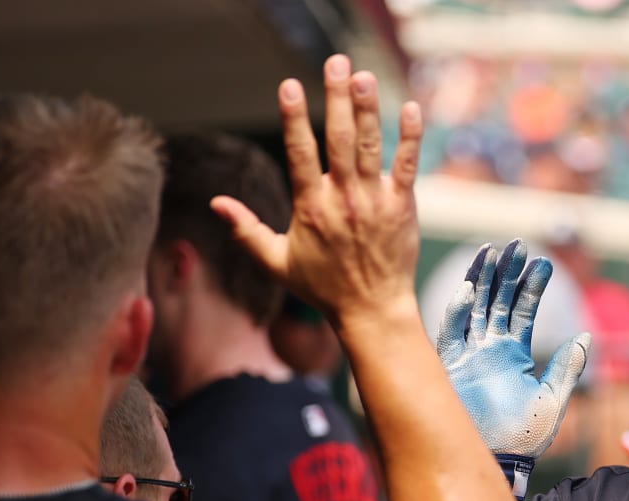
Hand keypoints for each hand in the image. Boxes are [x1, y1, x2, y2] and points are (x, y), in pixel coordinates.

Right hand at [211, 54, 421, 327]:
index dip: (294, 117)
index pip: (299, 152)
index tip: (289, 85)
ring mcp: (374, 201)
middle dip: (336, 97)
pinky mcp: (402, 206)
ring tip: (364, 76)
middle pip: (338, 138)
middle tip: (335, 62)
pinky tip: (411, 108)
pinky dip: (410, 137)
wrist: (372, 309)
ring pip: (371, 146)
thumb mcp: (276, 262)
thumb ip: (246, 230)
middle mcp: (343, 199)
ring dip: (368, 109)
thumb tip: (216, 202)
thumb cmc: (323, 287)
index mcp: (310, 206)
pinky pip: (406, 166)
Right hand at [438, 240, 589, 459]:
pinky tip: (469, 289)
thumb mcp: (552, 399)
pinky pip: (450, 334)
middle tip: (516, 243)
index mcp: (513, 354)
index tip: (543, 261)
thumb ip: (566, 368)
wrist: (499, 462)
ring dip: (481, 280)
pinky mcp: (449, 367)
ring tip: (491, 251)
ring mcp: (468, 355)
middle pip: (496, 300)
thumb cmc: (525, 437)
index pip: (522, 310)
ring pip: (473, 308)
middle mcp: (488, 349)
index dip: (531, 285)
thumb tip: (586, 336)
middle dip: (506, 272)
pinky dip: (457, 312)